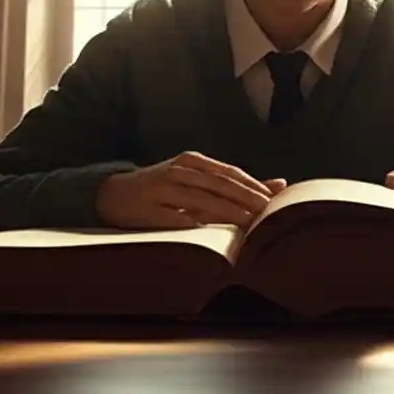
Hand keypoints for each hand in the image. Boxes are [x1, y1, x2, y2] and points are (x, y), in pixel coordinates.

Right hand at [96, 151, 285, 228]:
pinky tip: (211, 232)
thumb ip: (234, 184)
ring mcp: (162, 188)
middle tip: (269, 213)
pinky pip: (174, 217)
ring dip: (227, 211)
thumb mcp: (197, 180)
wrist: (113, 193)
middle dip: (246, 199)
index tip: (275, 201)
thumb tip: (279, 184)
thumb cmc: (164, 188)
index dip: (253, 187)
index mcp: (192, 161)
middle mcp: (179, 170)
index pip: (230, 174)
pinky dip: (194, 223)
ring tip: (249, 223)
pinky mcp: (148, 208)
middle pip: (219, 184)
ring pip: (201, 199)